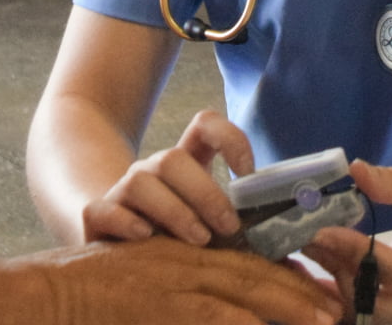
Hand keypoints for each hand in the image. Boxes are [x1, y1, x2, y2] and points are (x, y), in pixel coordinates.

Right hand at [22, 235, 340, 324]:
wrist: (43, 293)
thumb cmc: (92, 296)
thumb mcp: (146, 285)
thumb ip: (183, 298)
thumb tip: (233, 316)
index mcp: (184, 257)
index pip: (245, 265)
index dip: (287, 279)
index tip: (322, 296)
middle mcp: (183, 261)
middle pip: (253, 273)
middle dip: (300, 292)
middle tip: (338, 311)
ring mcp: (169, 279)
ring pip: (238, 288)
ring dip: (283, 304)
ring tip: (320, 321)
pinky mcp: (153, 300)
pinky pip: (204, 312)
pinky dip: (234, 321)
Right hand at [81, 109, 251, 244]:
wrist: (110, 243)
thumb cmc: (172, 237)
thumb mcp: (209, 228)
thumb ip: (245, 237)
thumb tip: (295, 265)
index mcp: (185, 164)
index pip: (205, 125)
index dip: (229, 138)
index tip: (248, 173)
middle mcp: (152, 170)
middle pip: (174, 159)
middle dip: (205, 192)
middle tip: (229, 226)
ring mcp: (121, 190)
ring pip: (141, 182)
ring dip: (174, 211)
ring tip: (198, 240)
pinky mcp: (96, 216)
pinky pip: (106, 210)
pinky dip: (126, 222)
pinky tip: (146, 238)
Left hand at [302, 157, 391, 322]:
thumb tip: (354, 171)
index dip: (357, 254)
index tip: (323, 231)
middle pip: (383, 304)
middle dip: (342, 275)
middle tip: (308, 242)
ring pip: (373, 313)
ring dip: (338, 286)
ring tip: (310, 252)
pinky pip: (372, 309)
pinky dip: (344, 292)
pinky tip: (317, 271)